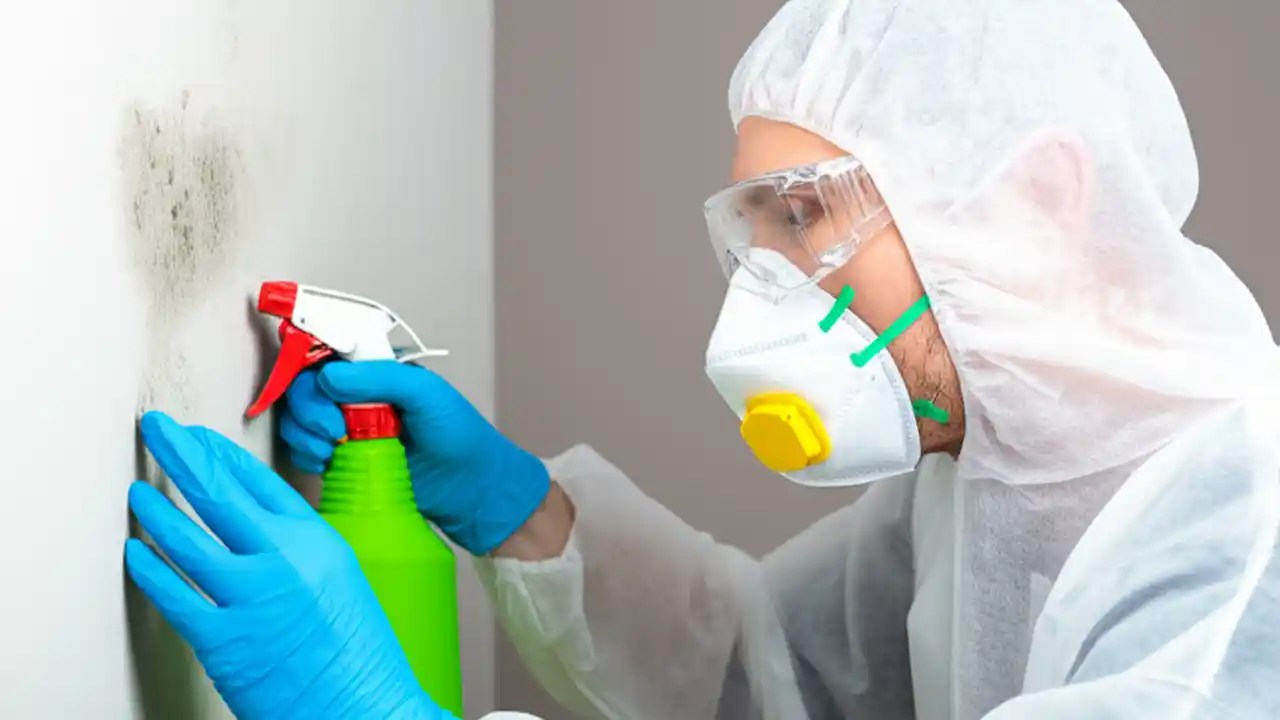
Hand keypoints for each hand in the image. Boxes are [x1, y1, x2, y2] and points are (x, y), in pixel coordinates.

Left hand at [125, 411, 455, 719]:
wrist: (362, 707)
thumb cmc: (360, 654)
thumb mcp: (344, 577)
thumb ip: (301, 546)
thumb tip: (259, 524)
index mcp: (316, 541)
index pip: (259, 481)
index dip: (221, 454)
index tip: (199, 438)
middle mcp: (282, 560)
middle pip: (217, 494)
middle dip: (180, 454)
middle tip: (157, 430)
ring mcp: (250, 598)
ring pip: (186, 539)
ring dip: (155, 509)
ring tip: (137, 490)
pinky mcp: (222, 639)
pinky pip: (174, 593)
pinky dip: (150, 568)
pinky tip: (137, 551)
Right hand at [280, 362, 550, 554]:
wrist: (469, 489)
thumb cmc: (457, 434)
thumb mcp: (425, 393)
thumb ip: (380, 377)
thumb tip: (329, 377)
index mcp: (375, 370)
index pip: (326, 354)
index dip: (309, 366)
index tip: (321, 389)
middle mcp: (355, 395)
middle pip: (304, 388)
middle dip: (308, 408)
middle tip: (334, 431)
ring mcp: (346, 428)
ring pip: (298, 419)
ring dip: (304, 433)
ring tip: (330, 450)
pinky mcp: (342, 460)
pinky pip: (306, 451)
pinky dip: (306, 455)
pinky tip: (326, 464)